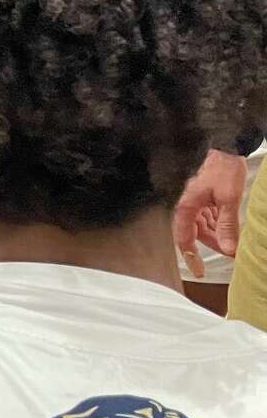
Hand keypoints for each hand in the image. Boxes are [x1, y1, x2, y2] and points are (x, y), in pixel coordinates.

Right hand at [175, 148, 246, 277]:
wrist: (225, 145)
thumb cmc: (222, 167)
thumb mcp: (229, 199)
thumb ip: (227, 225)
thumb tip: (230, 249)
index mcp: (185, 206)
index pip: (184, 239)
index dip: (192, 257)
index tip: (199, 272)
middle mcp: (185, 205)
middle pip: (195, 233)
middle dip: (213, 243)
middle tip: (230, 253)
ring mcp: (193, 200)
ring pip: (202, 225)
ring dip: (217, 234)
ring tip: (233, 240)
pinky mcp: (201, 196)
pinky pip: (206, 216)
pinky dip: (217, 223)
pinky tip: (228, 226)